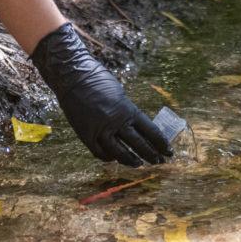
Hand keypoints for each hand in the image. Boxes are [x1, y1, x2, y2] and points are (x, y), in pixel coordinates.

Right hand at [28, 22, 172, 165]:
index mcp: (127, 110)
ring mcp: (100, 131)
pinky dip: (109, 157)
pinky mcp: (86, 136)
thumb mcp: (119, 95)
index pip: (151, 131)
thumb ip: (127, 112)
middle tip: (159, 162)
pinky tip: (114, 158)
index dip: (161, 143)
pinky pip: (101, 153)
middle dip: (151, 155)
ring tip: (139, 164)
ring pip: (120, 153)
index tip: (168, 151)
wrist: (72, 77)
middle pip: (139, 145)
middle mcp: (116, 122)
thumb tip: (137, 126)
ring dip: (132, 161)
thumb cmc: (97, 80)